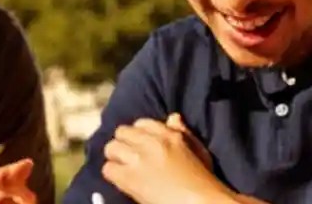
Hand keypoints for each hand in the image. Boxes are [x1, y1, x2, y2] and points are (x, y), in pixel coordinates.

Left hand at [102, 117, 229, 203]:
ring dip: (115, 157)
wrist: (199, 202)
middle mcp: (151, 142)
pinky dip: (112, 174)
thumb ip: (183, 132)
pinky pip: (108, 169)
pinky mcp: (129, 178)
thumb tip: (172, 117)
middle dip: (123, 143)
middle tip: (128, 155)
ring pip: (111, 148)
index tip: (141, 144)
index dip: (139, 134)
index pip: (142, 123)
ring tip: (122, 167)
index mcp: (168, 134)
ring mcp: (138, 159)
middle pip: (122, 131)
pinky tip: (121, 180)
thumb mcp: (197, 150)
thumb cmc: (203, 180)